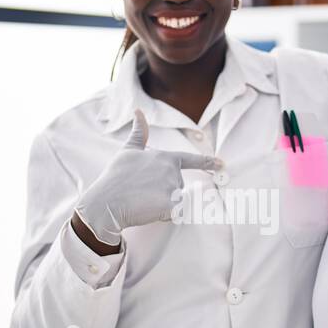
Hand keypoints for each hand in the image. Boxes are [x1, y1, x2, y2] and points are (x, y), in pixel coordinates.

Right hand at [74, 109, 219, 244]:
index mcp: (165, 157)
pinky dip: (163, 216)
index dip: (207, 162)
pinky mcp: (171, 205)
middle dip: (163, 192)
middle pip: (177, 186)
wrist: (105, 202)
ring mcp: (172, 187)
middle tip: (141, 192)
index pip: (190, 159)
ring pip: (175, 200)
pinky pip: (174, 214)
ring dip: (162, 204)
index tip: (222, 163)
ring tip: (142, 200)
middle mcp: (171, 170)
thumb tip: (138, 112)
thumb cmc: (115, 177)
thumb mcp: (127, 151)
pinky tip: (147, 210)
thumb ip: (139, 133)